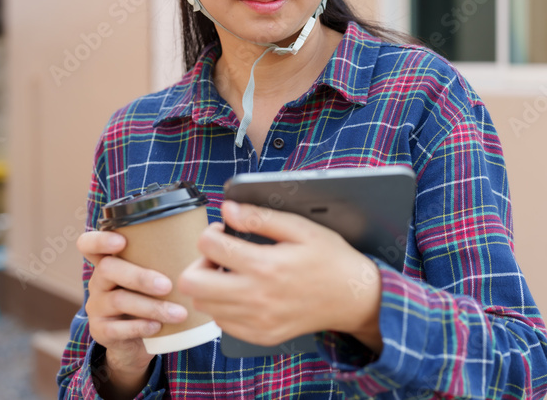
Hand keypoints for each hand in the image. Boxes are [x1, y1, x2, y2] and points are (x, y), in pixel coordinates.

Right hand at [76, 231, 187, 395]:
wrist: (137, 342)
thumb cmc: (153, 297)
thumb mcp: (158, 274)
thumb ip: (175, 253)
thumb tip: (214, 227)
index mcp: (110, 260)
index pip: (89, 244)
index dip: (100, 240)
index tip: (121, 241)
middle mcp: (99, 281)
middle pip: (108, 269)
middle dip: (139, 276)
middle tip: (167, 285)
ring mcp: (97, 306)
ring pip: (118, 300)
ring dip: (151, 306)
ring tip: (178, 313)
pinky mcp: (101, 331)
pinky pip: (117, 328)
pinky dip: (139, 327)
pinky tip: (157, 327)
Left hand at [177, 200, 382, 351]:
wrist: (354, 298)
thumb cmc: (330, 258)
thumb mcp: (301, 228)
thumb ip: (261, 217)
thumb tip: (228, 209)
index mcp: (265, 265)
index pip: (208, 245)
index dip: (212, 232)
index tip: (225, 231)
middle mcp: (256, 297)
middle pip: (192, 283)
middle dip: (200, 262)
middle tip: (221, 256)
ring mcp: (257, 321)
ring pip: (204, 305)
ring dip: (210, 286)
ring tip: (233, 273)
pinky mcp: (261, 335)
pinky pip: (222, 324)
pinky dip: (225, 307)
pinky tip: (244, 293)